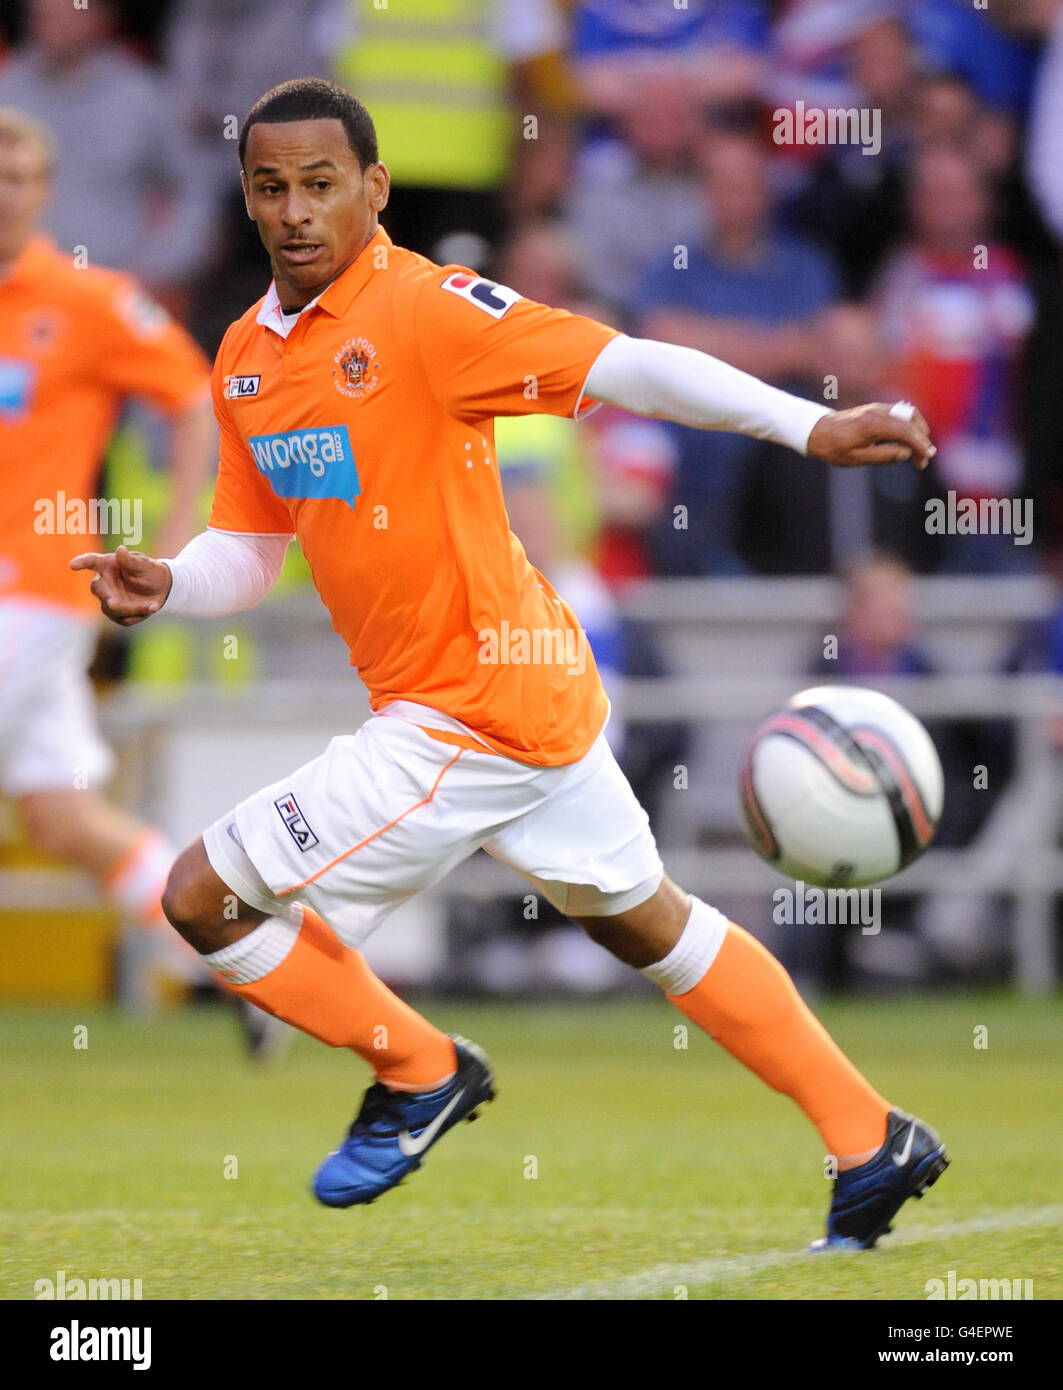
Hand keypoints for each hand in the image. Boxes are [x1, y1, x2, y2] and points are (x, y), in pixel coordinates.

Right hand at [69, 545, 172, 625]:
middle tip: (114, 603)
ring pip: (112, 608)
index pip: (91, 562)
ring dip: (132, 608)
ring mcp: (108, 599)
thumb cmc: (150, 572)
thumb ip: (131, 561)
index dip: (82, 562)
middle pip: (98, 589)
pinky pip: (124, 618)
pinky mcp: (117, 614)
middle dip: (106, 596)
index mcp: (107, 565)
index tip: (73, 564)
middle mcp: (104, 583)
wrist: (162, 589)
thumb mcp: (145, 565)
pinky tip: (153, 607)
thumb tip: (120, 550)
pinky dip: (140, 614)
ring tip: (152, 605)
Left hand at [807, 402, 935, 469]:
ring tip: (918, 454)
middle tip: (923, 461)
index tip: (927, 457)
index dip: (920, 444)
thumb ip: (883, 456)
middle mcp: (878, 412)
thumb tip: (906, 453)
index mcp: (872, 424)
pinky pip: (902, 415)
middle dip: (922, 441)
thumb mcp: (855, 458)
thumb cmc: (833, 447)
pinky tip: (910, 442)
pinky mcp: (879, 409)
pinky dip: (910, 427)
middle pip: (911, 422)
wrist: (818, 430)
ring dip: (918, 433)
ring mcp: (879, 408)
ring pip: (909, 416)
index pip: (905, 431)